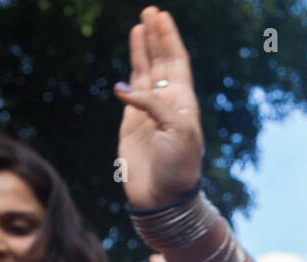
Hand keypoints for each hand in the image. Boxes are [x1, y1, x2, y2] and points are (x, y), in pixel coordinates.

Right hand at [114, 7, 204, 208]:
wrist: (163, 198)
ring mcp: (148, 112)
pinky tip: (130, 58)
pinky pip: (130, 91)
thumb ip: (154, 105)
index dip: (169, 38)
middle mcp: (168, 104)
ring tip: (140, 26)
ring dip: (143, 49)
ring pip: (146, 72)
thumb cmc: (178, 168)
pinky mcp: (131, 122)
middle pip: (162, 61)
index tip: (162, 16)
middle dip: (157, 37)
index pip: (177, 62)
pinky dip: (129, 73)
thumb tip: (122, 88)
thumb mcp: (177, 132)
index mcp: (184, 103)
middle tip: (150, 11)